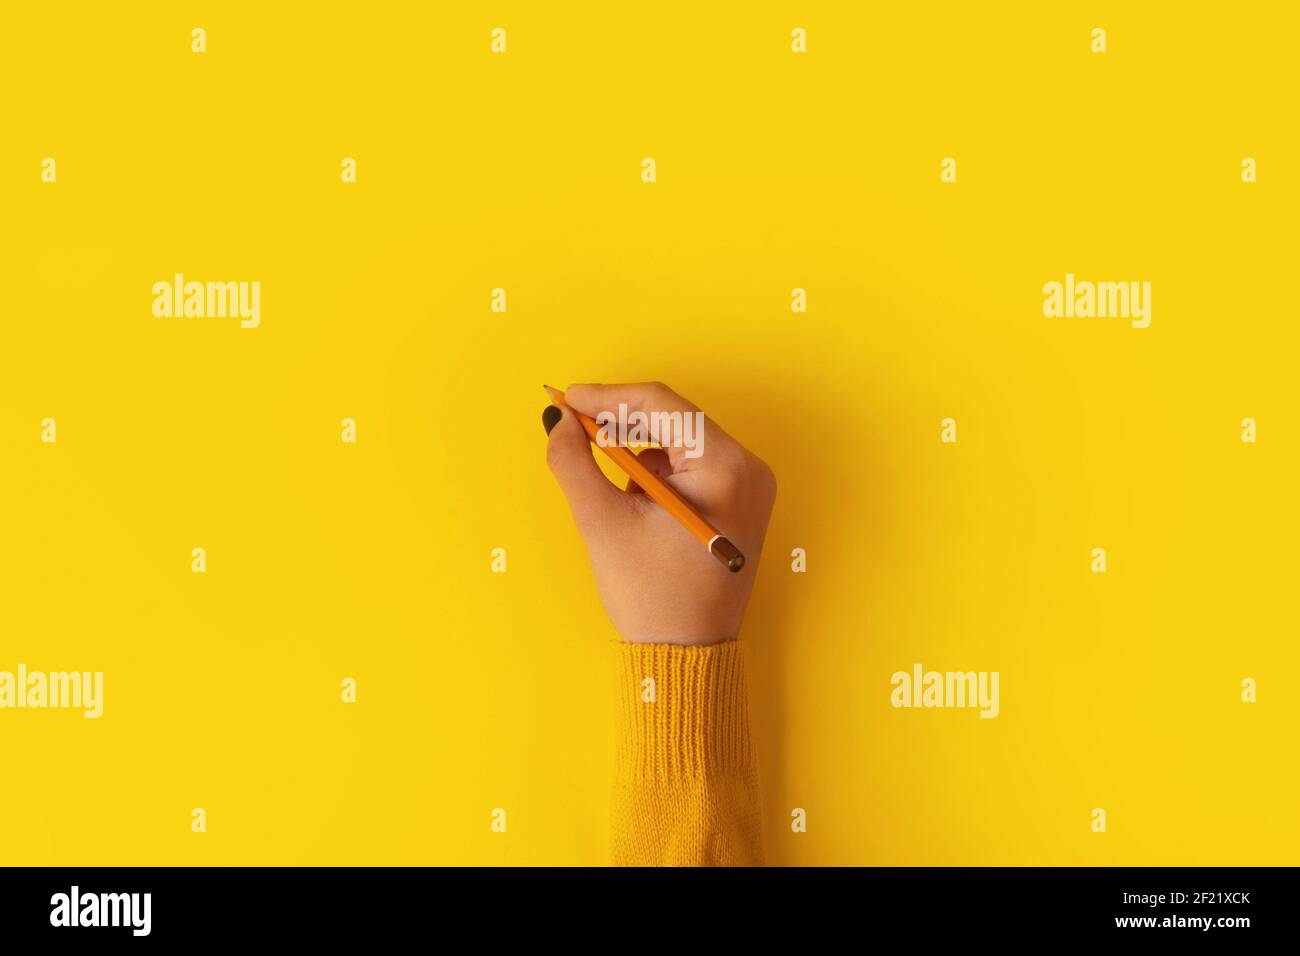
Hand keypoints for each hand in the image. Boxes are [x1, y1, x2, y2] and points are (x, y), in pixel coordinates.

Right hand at [543, 382, 775, 645]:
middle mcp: (750, 469)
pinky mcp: (741, 501)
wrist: (685, 655)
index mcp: (727, 470)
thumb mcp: (602, 523)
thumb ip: (574, 461)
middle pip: (676, 418)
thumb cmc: (653, 597)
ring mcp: (750, 485)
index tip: (568, 399)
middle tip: (574, 427)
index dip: (610, 397)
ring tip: (613, 488)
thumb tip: (558, 419)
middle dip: (622, 421)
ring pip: (681, 440)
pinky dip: (658, 471)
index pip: (664, 405)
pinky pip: (692, 464)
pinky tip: (637, 503)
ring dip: (639, 450)